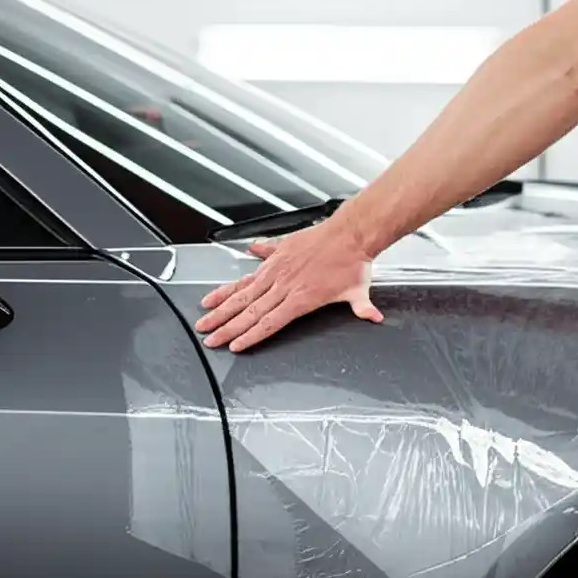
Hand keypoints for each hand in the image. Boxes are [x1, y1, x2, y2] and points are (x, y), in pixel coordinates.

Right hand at [195, 221, 383, 352]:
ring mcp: (277, 269)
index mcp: (301, 298)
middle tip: (208, 336)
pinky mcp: (276, 254)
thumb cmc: (352, 261)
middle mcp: (284, 284)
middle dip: (225, 326)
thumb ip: (362, 308)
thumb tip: (372, 317)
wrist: (350, 232)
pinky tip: (220, 286)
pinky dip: (235, 278)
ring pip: (243, 291)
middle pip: (248, 311)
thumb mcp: (358, 291)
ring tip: (205, 315)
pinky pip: (251, 269)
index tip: (233, 346)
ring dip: (222, 304)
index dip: (249, 336)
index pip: (268, 323)